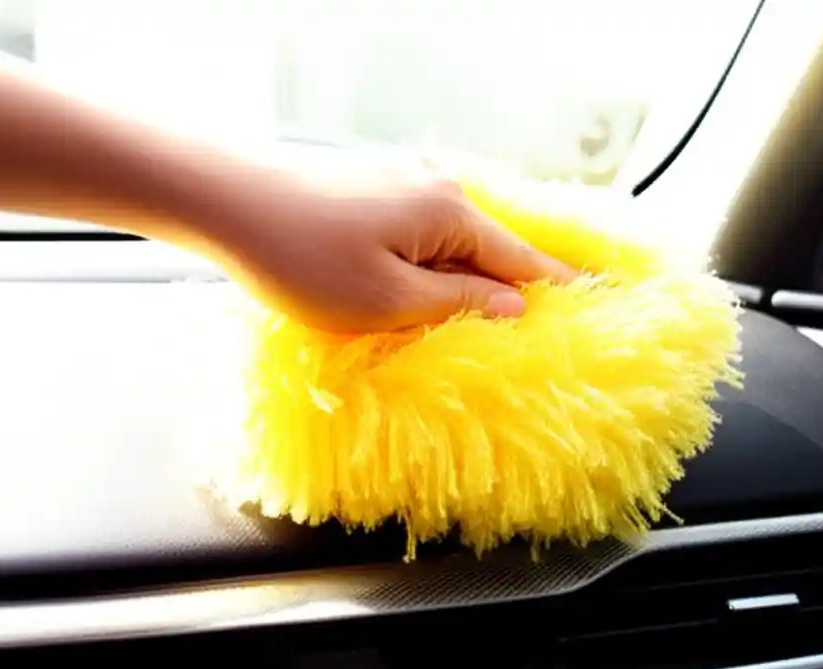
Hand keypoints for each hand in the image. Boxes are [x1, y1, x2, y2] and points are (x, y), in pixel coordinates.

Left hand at [209, 165, 576, 333]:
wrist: (229, 203)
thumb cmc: (303, 257)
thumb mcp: (388, 299)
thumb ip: (459, 301)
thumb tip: (515, 306)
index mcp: (451, 214)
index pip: (523, 260)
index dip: (557, 289)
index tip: (594, 307)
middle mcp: (438, 188)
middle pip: (493, 248)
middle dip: (512, 288)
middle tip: (541, 331)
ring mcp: (406, 184)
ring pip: (457, 242)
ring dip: (468, 279)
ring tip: (485, 319)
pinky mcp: (377, 190)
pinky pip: (427, 233)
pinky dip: (436, 263)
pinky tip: (428, 289)